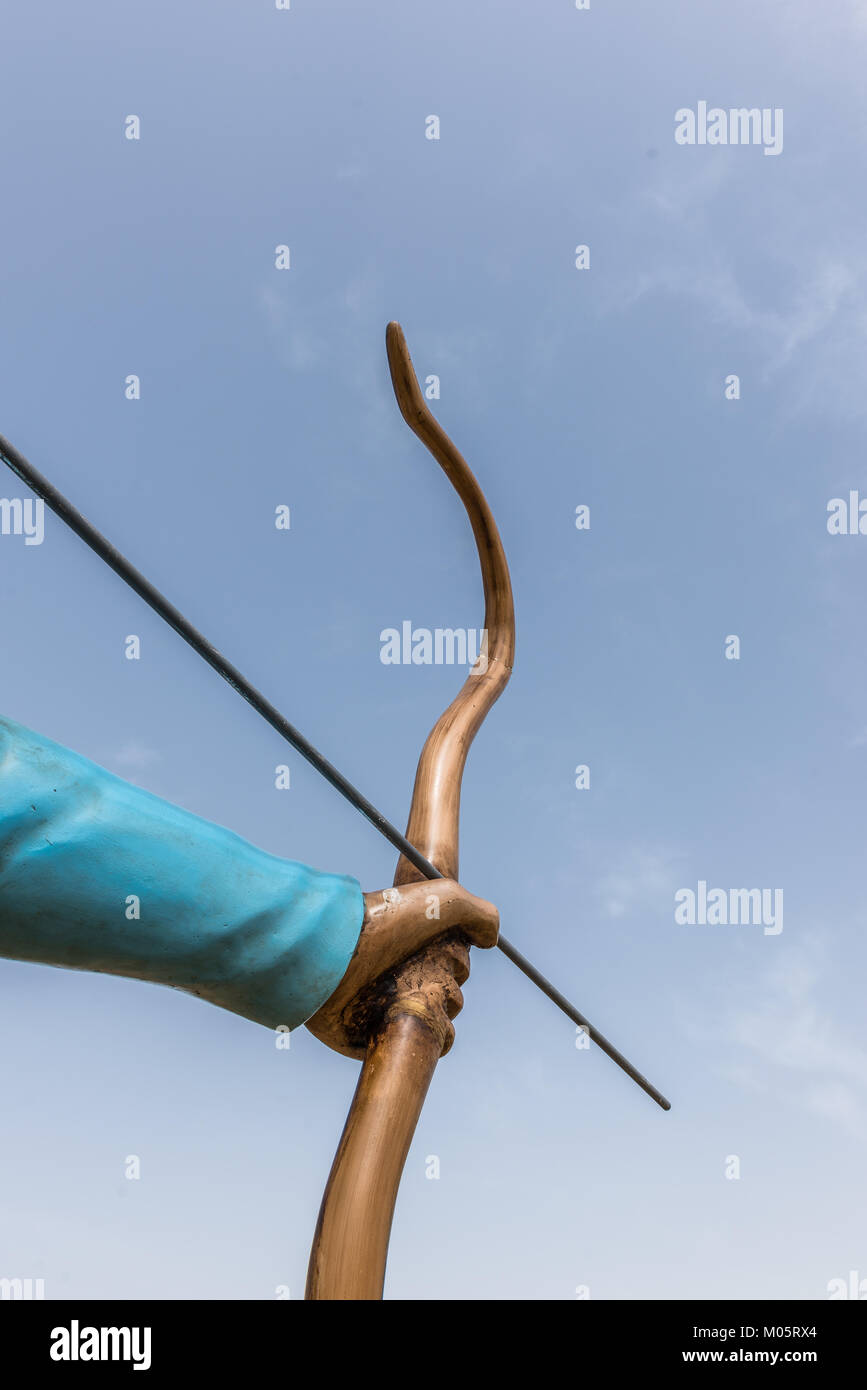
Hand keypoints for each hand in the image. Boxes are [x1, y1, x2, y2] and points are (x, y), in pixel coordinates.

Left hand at [305, 879, 497, 1056]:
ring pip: (441, 1023)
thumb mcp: (443, 898)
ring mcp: (389, 1007)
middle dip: (447, 986)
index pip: (456, 966)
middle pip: (453, 996)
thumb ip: (480, 913)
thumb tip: (491, 941)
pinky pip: (419, 1046)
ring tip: (407, 991)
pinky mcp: (374, 1036)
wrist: (331, 954)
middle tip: (421, 969)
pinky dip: (425, 1035)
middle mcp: (403, 977)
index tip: (443, 948)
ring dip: (437, 1010)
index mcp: (413, 949)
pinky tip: (406, 1014)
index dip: (457, 960)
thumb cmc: (384, 923)